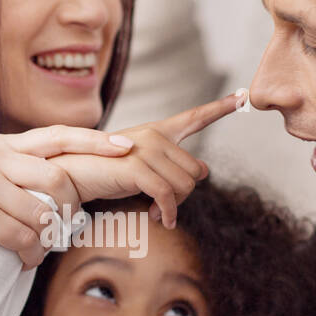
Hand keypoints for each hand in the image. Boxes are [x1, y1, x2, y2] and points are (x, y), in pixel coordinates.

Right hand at [0, 125, 135, 274]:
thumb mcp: (5, 185)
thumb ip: (36, 177)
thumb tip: (87, 183)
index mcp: (7, 146)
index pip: (59, 136)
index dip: (94, 141)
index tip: (125, 147)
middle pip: (58, 178)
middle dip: (70, 211)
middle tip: (64, 230)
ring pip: (42, 212)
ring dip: (45, 240)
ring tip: (35, 249)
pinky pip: (22, 236)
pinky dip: (29, 254)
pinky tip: (21, 259)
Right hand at [49, 92, 241, 227]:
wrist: (72, 176)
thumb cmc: (107, 174)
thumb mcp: (144, 169)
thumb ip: (172, 167)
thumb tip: (205, 171)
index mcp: (157, 132)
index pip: (194, 118)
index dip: (220, 108)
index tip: (242, 96)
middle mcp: (154, 135)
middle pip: (194, 172)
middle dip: (183, 195)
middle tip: (164, 206)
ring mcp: (144, 149)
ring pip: (184, 186)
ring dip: (173, 207)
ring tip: (156, 212)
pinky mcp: (135, 166)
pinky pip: (166, 195)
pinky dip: (167, 212)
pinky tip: (160, 219)